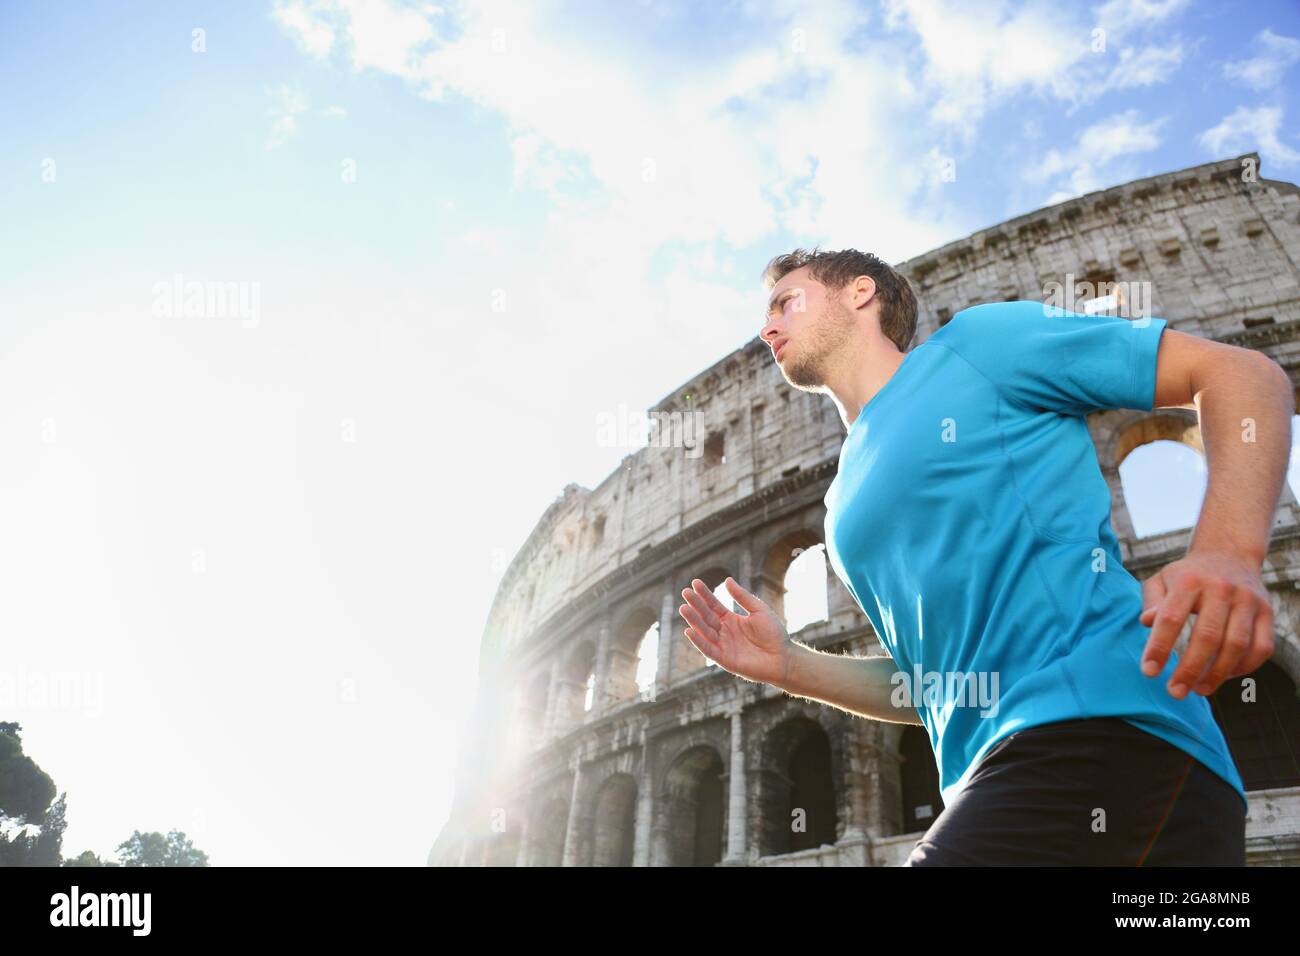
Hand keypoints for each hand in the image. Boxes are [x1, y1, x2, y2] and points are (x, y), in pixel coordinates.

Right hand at [678, 577, 792, 687]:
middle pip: (706, 617)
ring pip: (704, 631)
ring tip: (683, 608)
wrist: (784, 658)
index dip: (704, 595)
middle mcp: (724, 632)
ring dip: (693, 620)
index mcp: (732, 620)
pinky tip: (689, 631)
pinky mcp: (724, 660)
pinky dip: (698, 642)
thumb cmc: (774, 634)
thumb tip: (727, 580)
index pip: (714, 605)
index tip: (695, 582)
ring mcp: (723, 645)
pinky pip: (708, 650)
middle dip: (695, 605)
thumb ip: (742, 597)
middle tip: (685, 592)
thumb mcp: (758, 610)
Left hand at [1138, 549, 1274, 698]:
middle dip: (1190, 669)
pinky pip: (1261, 648)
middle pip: (1207, 636)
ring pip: (1236, 645)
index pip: (1171, 617)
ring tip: (1199, 690)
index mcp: (1189, 580)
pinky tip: (1224, 677)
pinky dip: (1244, 668)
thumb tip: (1146, 622)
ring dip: (1217, 674)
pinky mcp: (1267, 612)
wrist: (1229, 554)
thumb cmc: (1187, 576)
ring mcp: (1248, 600)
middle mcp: (1221, 589)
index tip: (1149, 672)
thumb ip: (1152, 602)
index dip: (1159, 647)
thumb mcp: (1162, 580)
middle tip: (1175, 692)